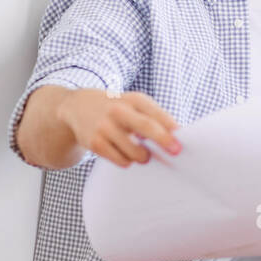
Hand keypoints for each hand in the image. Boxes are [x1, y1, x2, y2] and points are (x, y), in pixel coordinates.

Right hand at [56, 89, 180, 167]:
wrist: (77, 107)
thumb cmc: (116, 108)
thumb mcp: (134, 104)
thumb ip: (154, 117)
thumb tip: (176, 137)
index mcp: (133, 99)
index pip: (156, 113)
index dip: (171, 127)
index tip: (182, 139)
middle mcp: (118, 110)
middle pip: (146, 127)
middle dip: (164, 140)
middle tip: (175, 151)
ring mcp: (105, 127)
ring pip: (135, 151)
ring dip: (144, 157)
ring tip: (143, 155)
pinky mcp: (95, 143)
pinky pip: (121, 160)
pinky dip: (127, 161)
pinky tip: (125, 154)